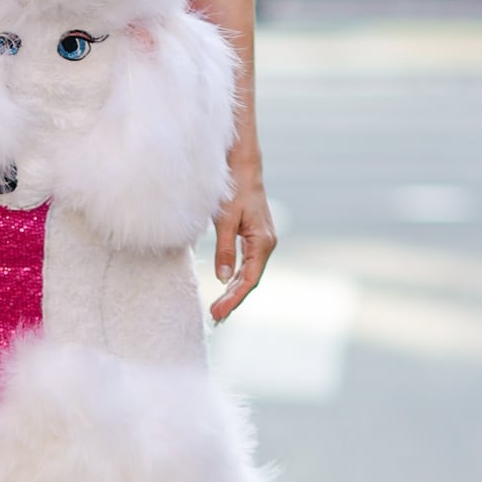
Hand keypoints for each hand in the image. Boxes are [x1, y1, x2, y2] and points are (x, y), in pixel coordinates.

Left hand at [210, 167, 276, 321]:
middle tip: (215, 317)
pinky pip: (247, 263)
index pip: (248, 280)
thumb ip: (225, 249)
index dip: (233, 299)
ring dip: (234, 291)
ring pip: (249, 272)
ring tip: (219, 308)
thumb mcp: (225, 220)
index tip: (217, 313)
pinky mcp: (255, 236)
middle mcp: (266, 243)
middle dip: (233, 300)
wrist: (244, 165)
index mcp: (262, 242)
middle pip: (250, 280)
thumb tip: (223, 278)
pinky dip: (236, 276)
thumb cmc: (235, 188)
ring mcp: (262, 240)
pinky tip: (226, 286)